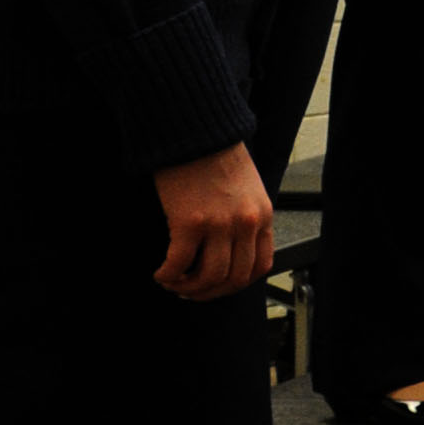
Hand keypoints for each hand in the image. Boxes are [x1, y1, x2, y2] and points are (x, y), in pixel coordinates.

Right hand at [151, 143, 272, 300]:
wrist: (196, 132)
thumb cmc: (216, 156)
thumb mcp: (247, 189)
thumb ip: (244, 217)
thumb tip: (230, 248)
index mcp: (263, 215)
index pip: (260, 265)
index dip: (237, 283)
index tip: (218, 285)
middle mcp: (246, 223)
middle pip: (235, 278)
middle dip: (212, 292)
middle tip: (191, 291)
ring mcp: (219, 224)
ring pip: (210, 276)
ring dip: (189, 287)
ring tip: (174, 283)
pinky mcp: (189, 222)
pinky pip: (179, 263)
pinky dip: (168, 274)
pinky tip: (161, 273)